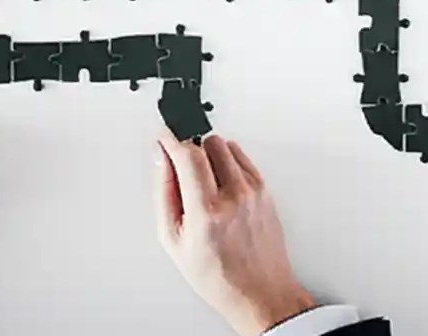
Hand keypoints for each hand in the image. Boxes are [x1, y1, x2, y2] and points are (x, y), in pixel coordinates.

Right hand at [155, 132, 314, 335]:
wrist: (259, 293)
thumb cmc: (217, 276)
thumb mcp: (174, 241)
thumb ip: (165, 193)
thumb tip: (162, 160)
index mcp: (207, 211)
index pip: (187, 155)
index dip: (171, 138)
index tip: (162, 135)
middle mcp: (235, 196)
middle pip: (207, 143)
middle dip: (189, 149)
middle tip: (181, 165)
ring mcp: (254, 192)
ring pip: (225, 145)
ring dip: (208, 154)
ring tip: (202, 179)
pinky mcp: (265, 191)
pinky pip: (242, 157)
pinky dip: (227, 162)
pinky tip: (220, 183)